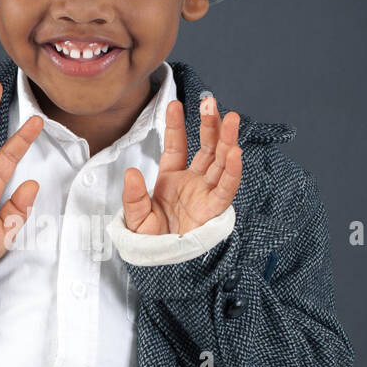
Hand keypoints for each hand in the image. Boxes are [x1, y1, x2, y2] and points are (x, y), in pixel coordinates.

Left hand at [120, 96, 241, 236]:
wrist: (161, 265)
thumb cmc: (149, 242)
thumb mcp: (135, 218)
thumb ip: (133, 197)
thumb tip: (132, 173)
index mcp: (172, 179)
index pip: (177, 146)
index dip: (177, 125)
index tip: (175, 104)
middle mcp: (193, 182)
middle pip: (206, 148)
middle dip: (210, 125)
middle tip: (211, 102)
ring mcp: (205, 194)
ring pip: (221, 162)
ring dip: (227, 140)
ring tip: (231, 118)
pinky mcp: (214, 210)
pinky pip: (226, 188)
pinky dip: (232, 171)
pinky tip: (235, 152)